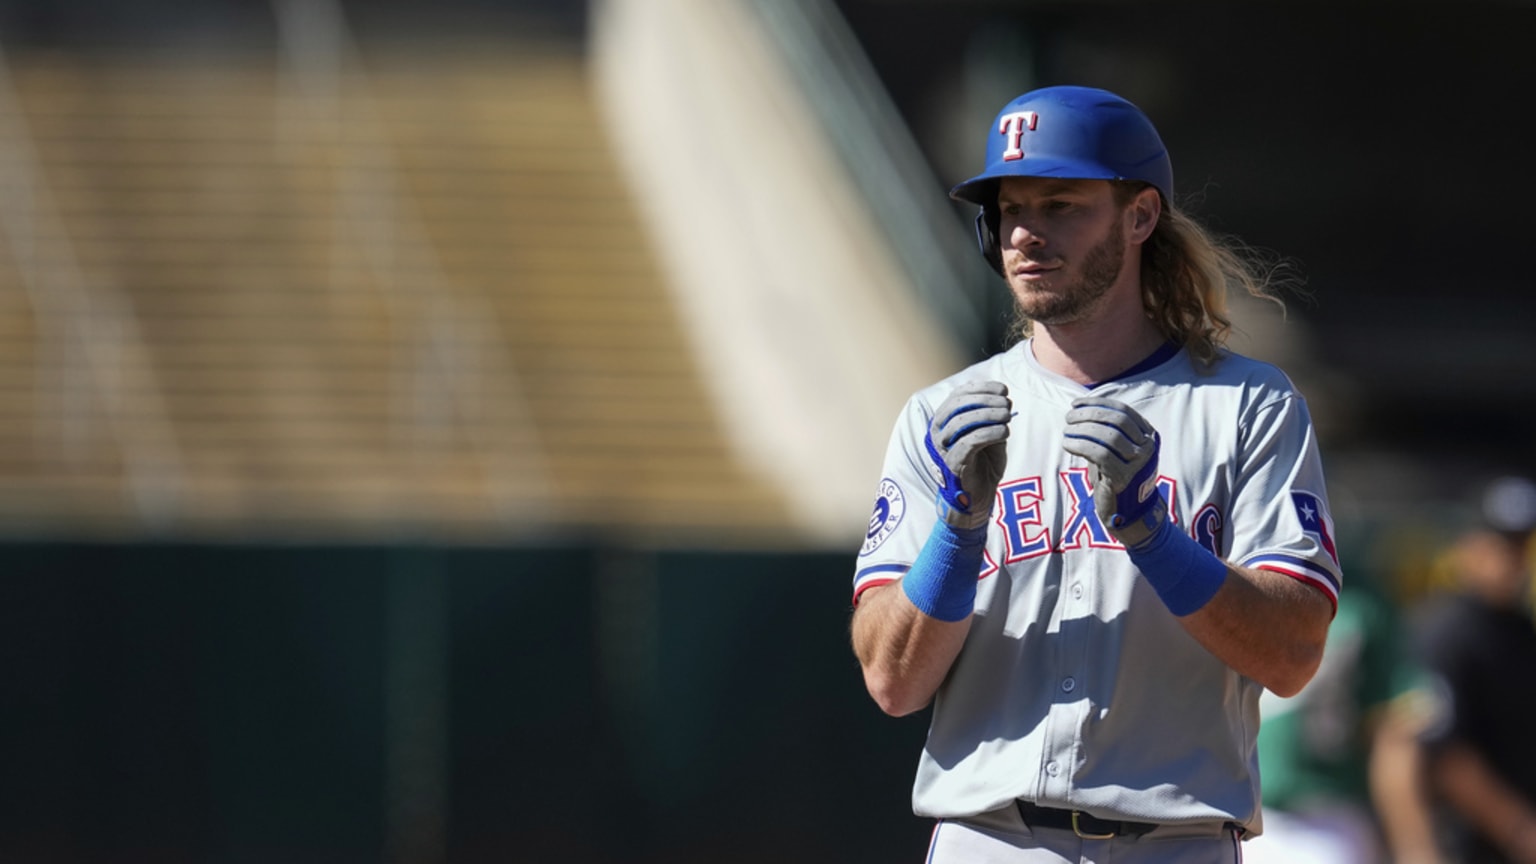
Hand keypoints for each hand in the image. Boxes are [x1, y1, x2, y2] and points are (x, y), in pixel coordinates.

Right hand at [924, 381, 1010, 529]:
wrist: (977, 496)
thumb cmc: (982, 462)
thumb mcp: (988, 432)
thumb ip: (991, 415)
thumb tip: (1002, 397)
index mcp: (944, 420)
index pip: (958, 395)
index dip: (981, 388)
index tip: (1003, 389)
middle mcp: (938, 431)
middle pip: (958, 405)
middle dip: (986, 400)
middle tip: (1007, 403)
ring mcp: (943, 448)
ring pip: (962, 421)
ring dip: (989, 415)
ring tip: (1008, 416)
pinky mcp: (953, 463)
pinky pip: (969, 442)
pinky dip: (989, 433)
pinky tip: (1005, 432)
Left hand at [1061, 396, 1164, 548]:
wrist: (1127, 511)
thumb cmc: (1115, 475)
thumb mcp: (1114, 448)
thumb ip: (1105, 429)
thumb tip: (1080, 407)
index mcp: (1149, 435)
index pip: (1122, 410)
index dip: (1097, 404)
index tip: (1076, 404)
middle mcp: (1149, 447)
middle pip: (1117, 421)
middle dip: (1089, 414)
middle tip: (1068, 417)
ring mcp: (1139, 463)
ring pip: (1109, 436)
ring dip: (1082, 430)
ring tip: (1067, 431)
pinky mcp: (1125, 477)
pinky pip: (1100, 454)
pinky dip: (1081, 445)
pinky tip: (1068, 444)